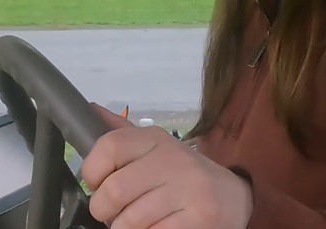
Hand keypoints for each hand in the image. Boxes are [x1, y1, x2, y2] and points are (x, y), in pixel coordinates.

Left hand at [80, 104, 253, 227]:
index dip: (91, 172)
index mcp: (156, 139)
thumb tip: (90, 109)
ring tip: (134, 224)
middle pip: (114, 190)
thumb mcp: (156, 149)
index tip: (97, 185)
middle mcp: (173, 159)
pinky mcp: (201, 218)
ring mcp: (189, 189)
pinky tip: (157, 228)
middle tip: (114, 215)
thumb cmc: (184, 176)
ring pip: (130, 221)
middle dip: (104, 211)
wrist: (235, 198)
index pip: (108, 147)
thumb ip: (122, 134)